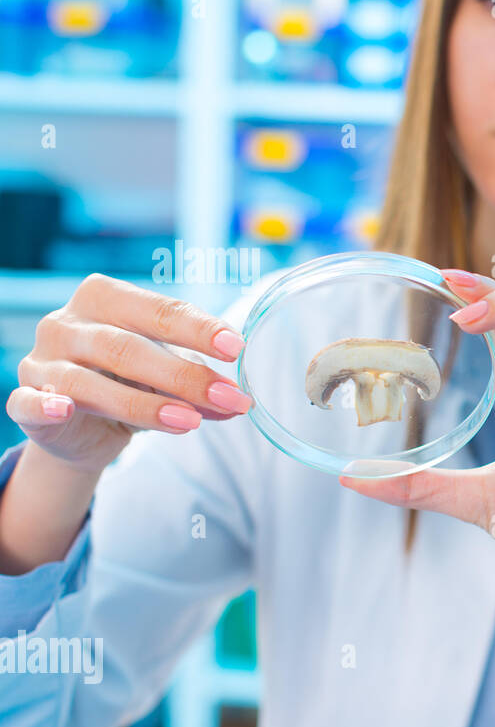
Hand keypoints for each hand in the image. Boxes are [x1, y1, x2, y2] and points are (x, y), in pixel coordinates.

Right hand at [7, 274, 253, 476]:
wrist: (83, 428)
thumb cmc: (130, 383)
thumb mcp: (170, 380)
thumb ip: (201, 387)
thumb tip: (239, 403)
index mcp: (104, 298)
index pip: (157, 310)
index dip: (198, 328)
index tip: (236, 347)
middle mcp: (66, 323)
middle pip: (128, 346)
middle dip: (184, 375)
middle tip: (229, 397)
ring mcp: (41, 361)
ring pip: (90, 381)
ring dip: (145, 403)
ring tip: (192, 421)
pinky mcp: (23, 401)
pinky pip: (29, 402)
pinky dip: (45, 404)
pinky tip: (65, 408)